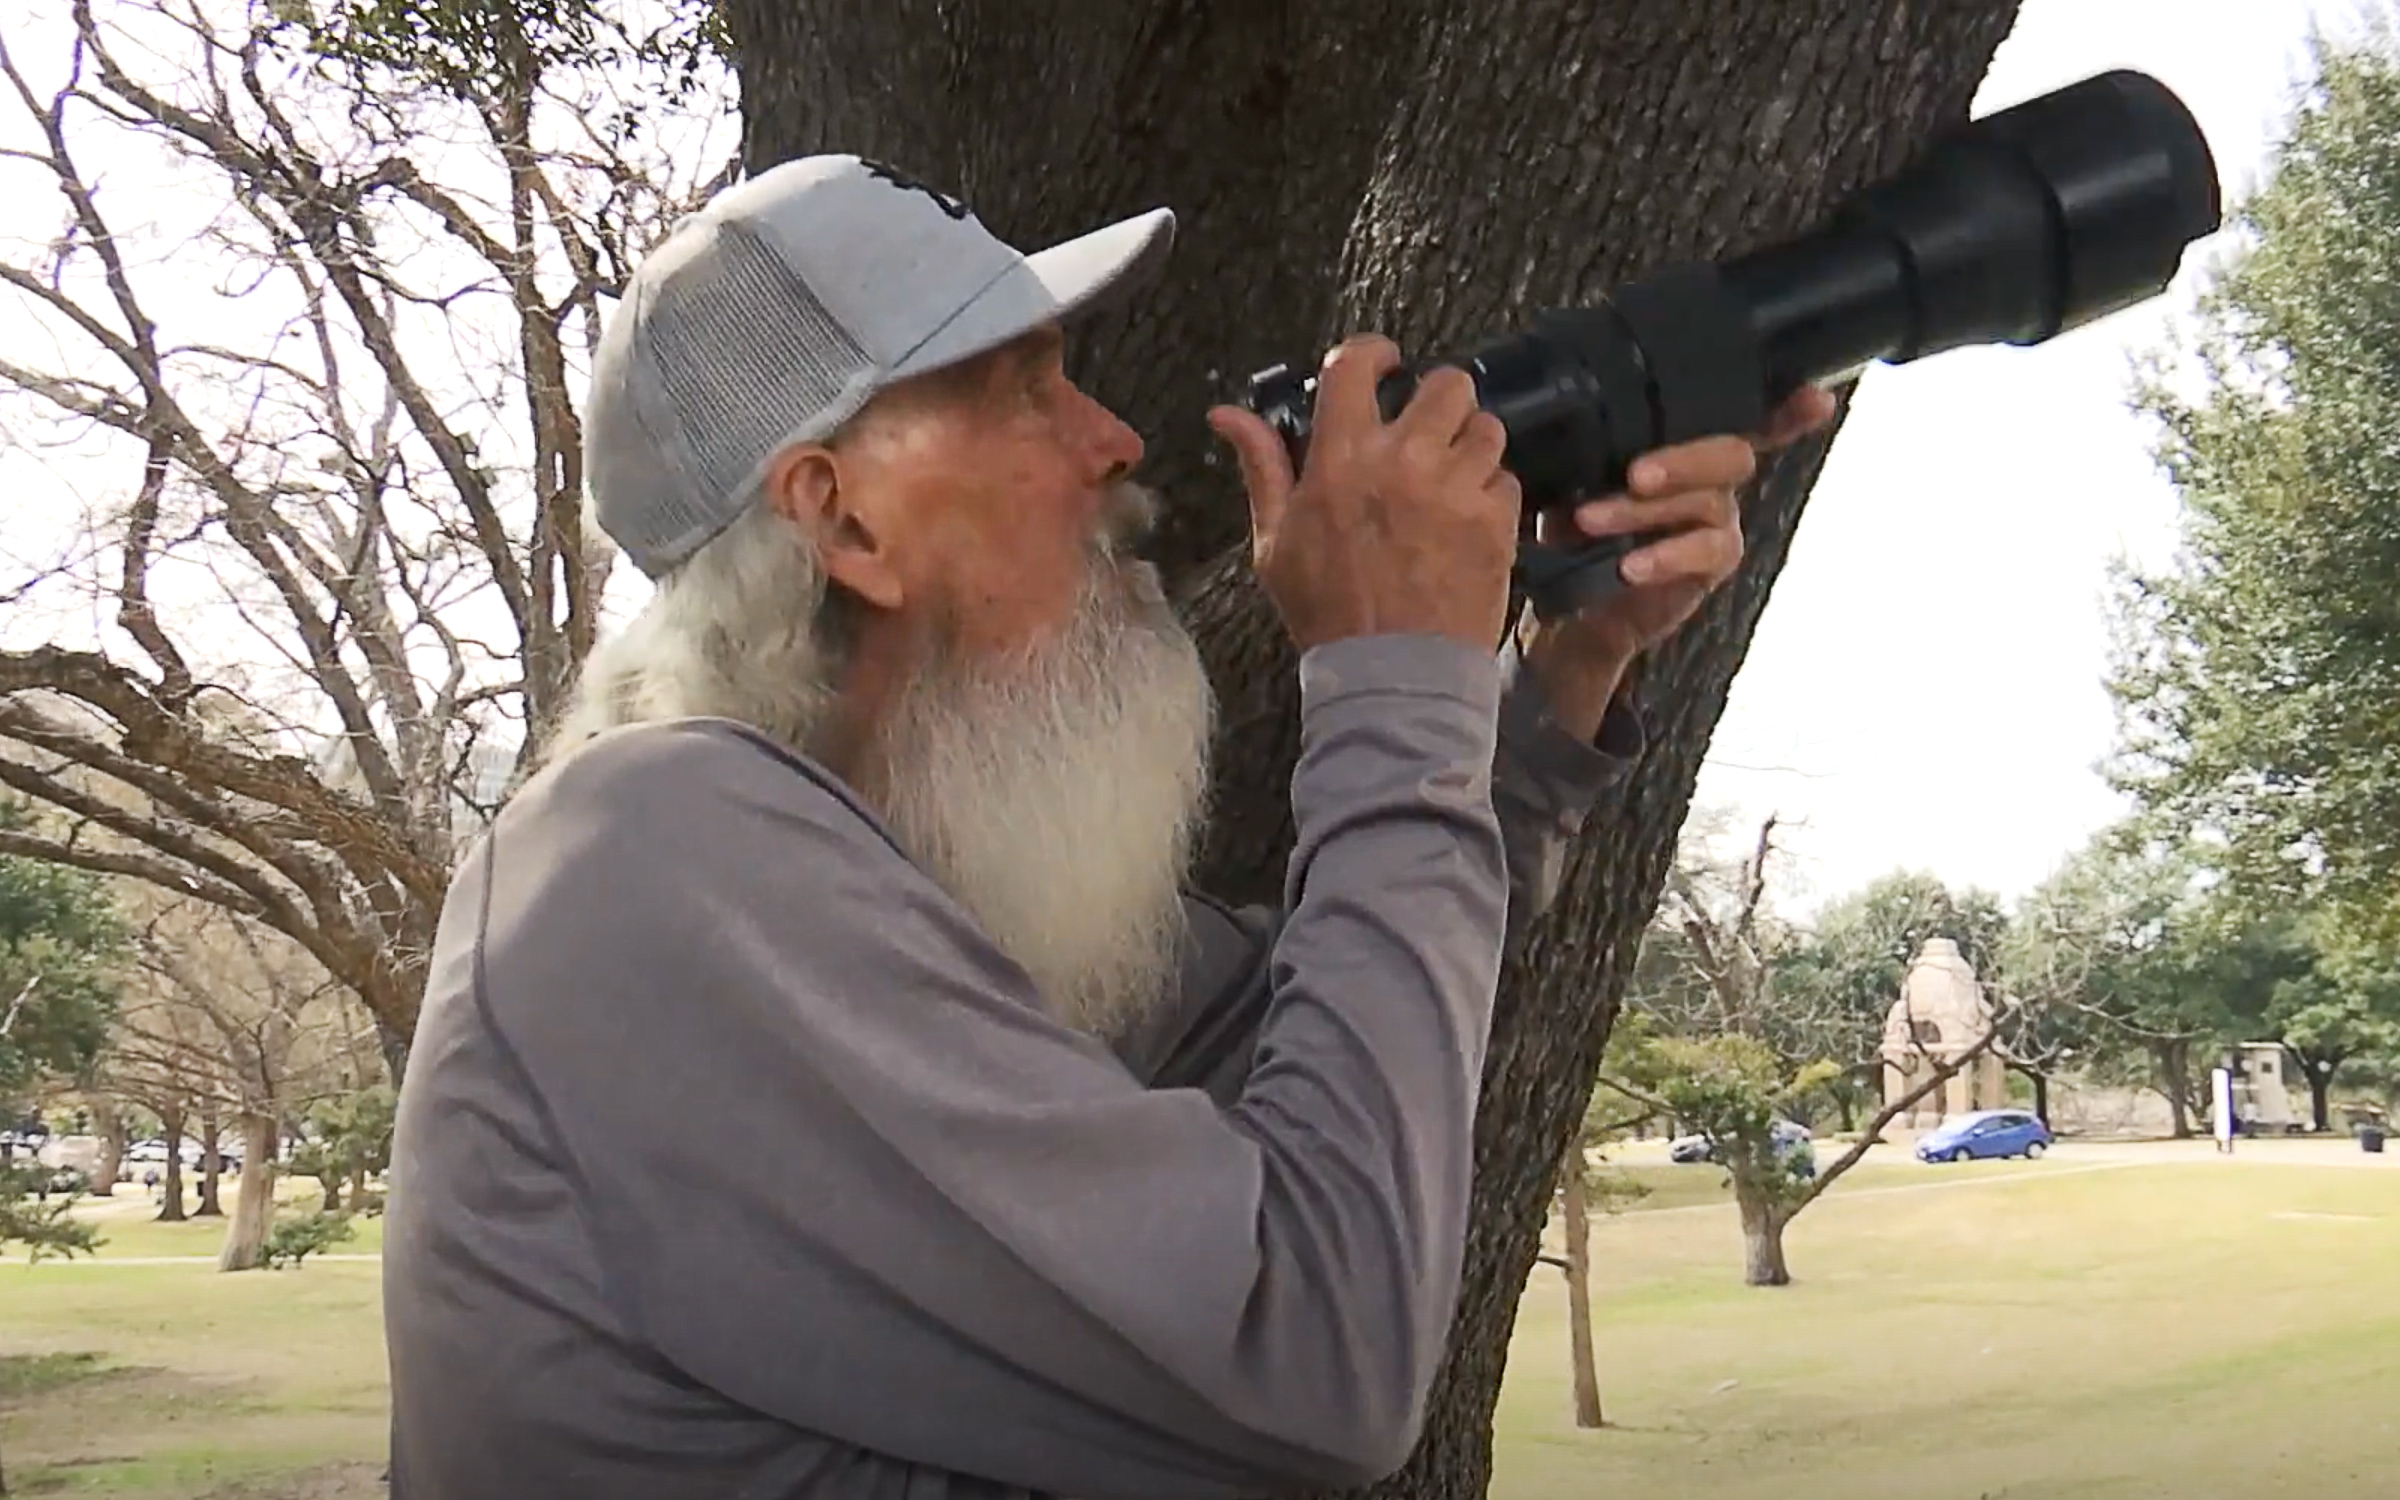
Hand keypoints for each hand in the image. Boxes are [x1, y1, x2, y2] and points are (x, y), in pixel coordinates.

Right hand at [1206, 335, 1519, 652]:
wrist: (1391, 672)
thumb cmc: (1328, 609)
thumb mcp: (1276, 538)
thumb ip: (1261, 465)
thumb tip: (1226, 414)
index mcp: (1341, 456)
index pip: (1358, 364)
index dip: (1375, 352)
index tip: (1385, 363)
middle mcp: (1403, 459)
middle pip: (1446, 383)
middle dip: (1439, 400)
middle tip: (1429, 430)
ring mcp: (1455, 486)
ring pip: (1486, 426)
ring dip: (1471, 444)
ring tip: (1453, 476)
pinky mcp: (1495, 519)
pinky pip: (1506, 478)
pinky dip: (1491, 493)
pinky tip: (1468, 519)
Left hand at [1522, 386, 1838, 732]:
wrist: (1570, 605)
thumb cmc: (1574, 526)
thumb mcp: (1571, 481)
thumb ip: (1581, 454)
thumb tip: (1556, 430)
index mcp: (1683, 440)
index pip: (1741, 411)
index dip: (1785, 405)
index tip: (1815, 397)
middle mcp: (1713, 474)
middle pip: (1731, 452)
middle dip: (1682, 459)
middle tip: (1634, 475)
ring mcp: (1719, 518)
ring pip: (1708, 500)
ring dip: (1643, 510)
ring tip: (1590, 520)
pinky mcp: (1714, 561)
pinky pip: (1706, 550)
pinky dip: (1666, 555)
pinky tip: (1629, 565)